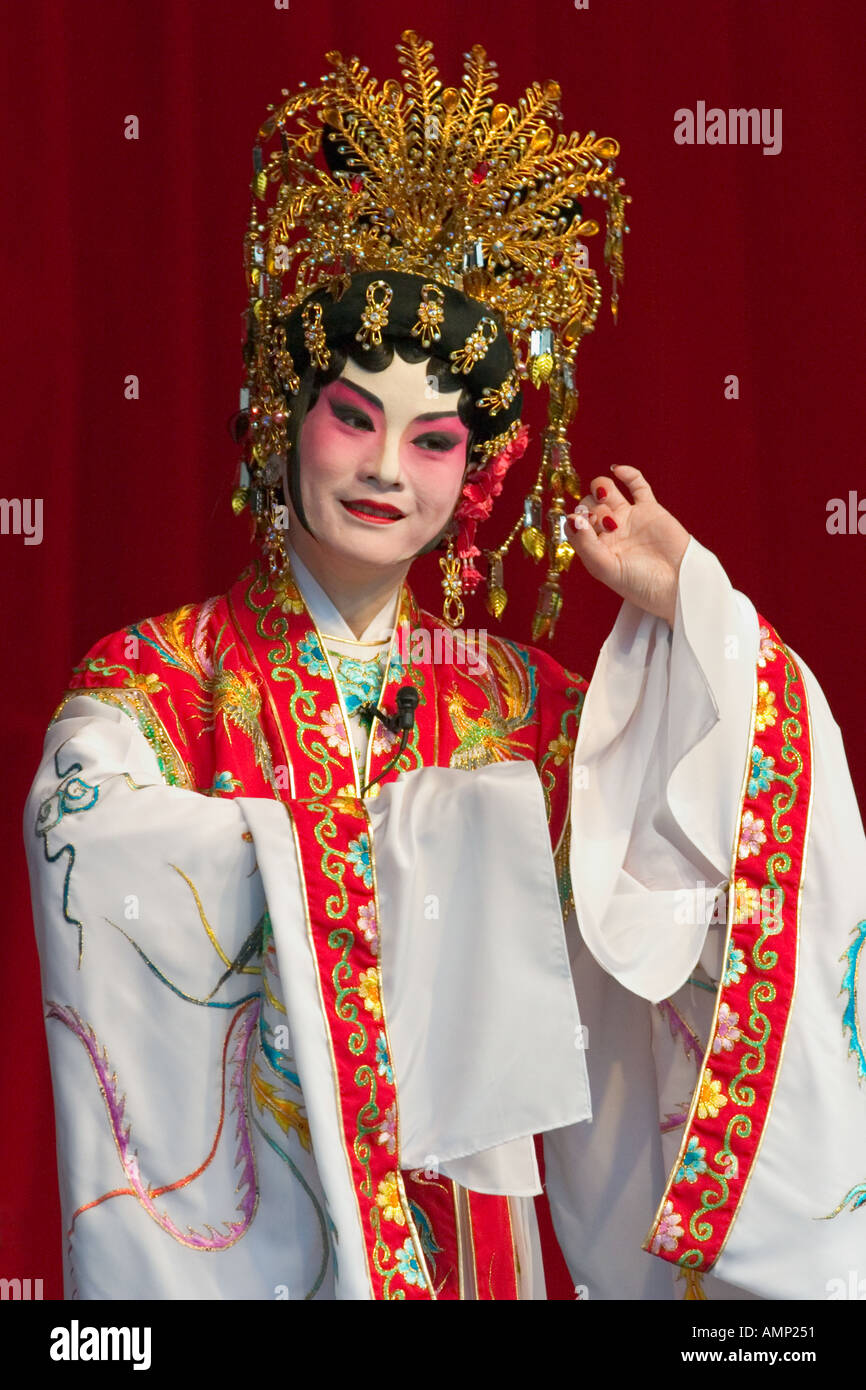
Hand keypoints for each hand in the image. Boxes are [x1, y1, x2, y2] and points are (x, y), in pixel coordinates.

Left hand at [564, 465, 690, 625]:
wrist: (678, 584)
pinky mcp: (649, 509)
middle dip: (590, 508)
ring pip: (607, 491)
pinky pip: (636, 485)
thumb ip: (586, 545)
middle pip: (588, 505)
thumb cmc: (641, 584)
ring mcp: (629, 518)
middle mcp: (609, 531)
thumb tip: (573, 518)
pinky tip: (618, 470)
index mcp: (596, 548)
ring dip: (601, 489)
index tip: (583, 523)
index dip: (575, 519)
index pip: (575, 524)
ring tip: (609, 503)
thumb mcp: (606, 569)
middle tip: (605, 523)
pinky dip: (626, 474)